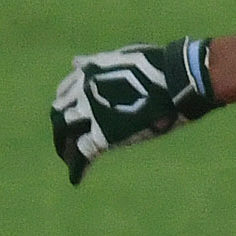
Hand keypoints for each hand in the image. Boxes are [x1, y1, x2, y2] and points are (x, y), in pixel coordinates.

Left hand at [51, 40, 216, 184]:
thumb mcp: (121, 56)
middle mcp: (83, 91)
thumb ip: (96, 63)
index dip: (66, 106)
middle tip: (64, 143)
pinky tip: (76, 178)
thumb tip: (75, 62)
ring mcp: (91, 112)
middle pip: (60, 115)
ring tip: (69, 161)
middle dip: (61, 129)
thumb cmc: (158, 65)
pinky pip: (82, 153)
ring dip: (65, 149)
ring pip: (65, 134)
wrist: (175, 78)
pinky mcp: (104, 133)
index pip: (64, 93)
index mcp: (88, 72)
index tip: (71, 115)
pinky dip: (77, 168)